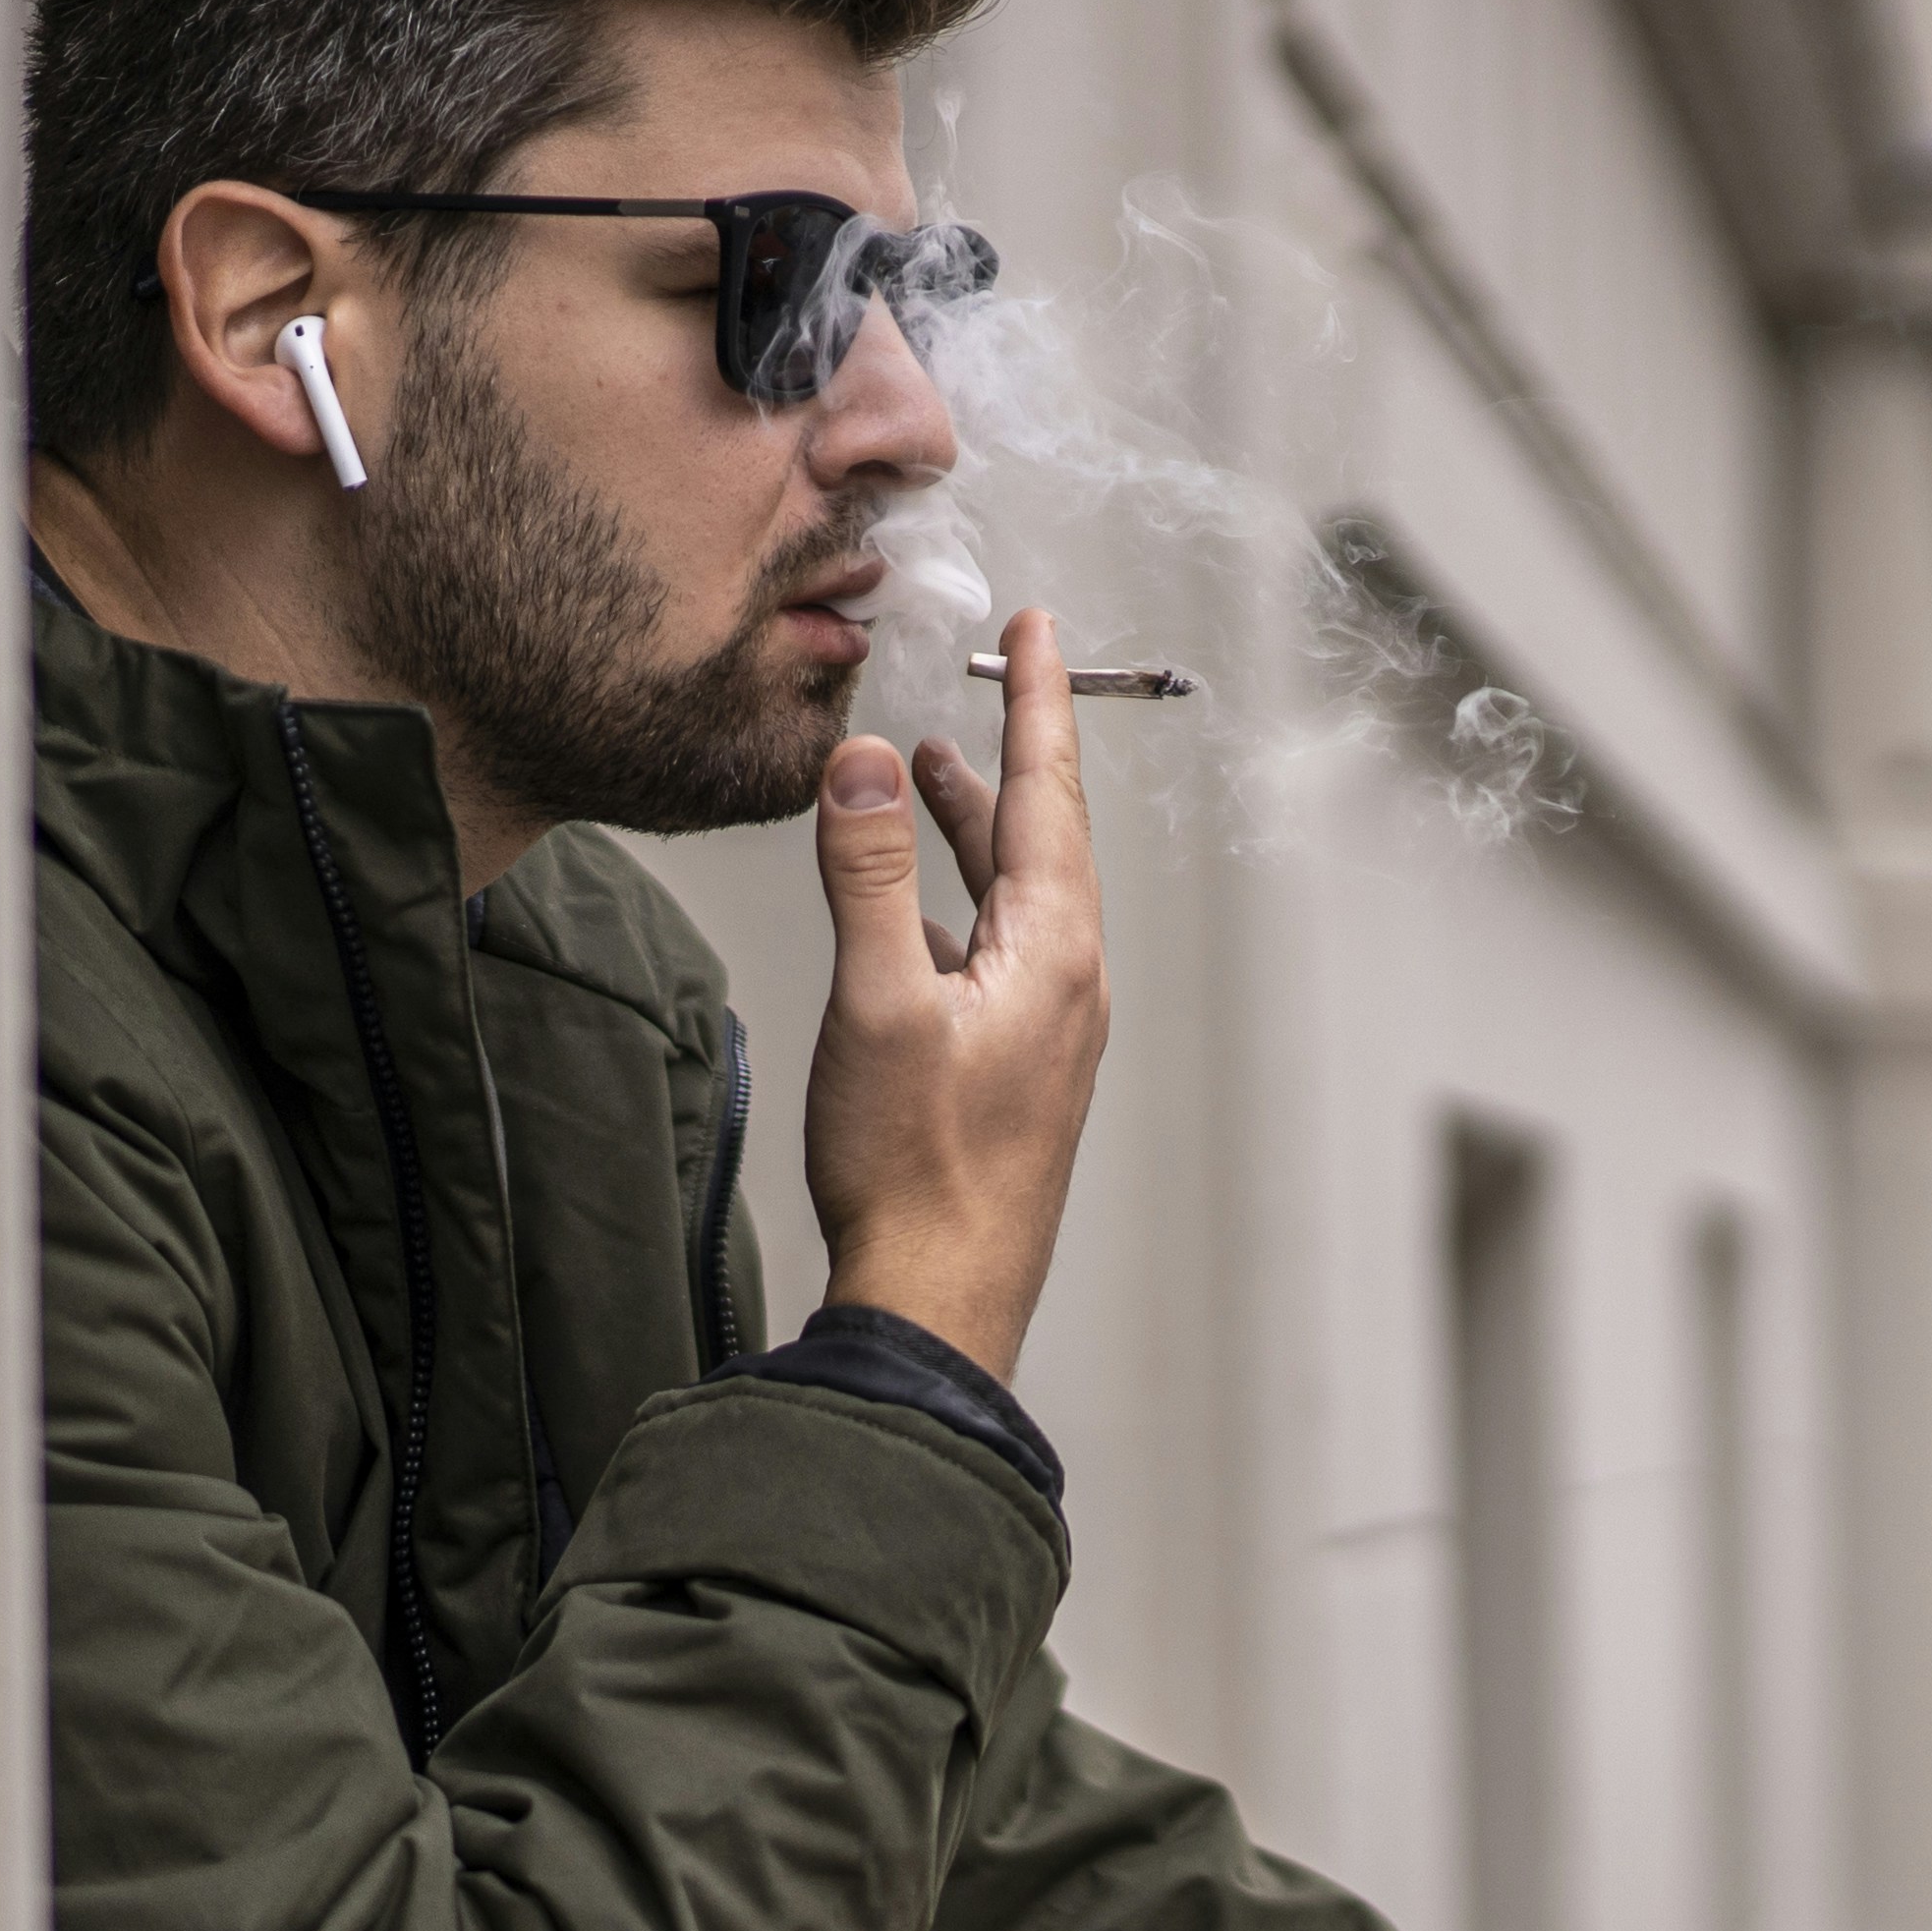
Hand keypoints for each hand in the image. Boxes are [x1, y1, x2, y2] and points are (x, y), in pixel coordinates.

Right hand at [802, 611, 1107, 1380]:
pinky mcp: (1017, 1068)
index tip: (1042, 631)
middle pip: (1040, 837)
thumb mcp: (875, 1003)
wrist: (941, 1299)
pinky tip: (911, 905)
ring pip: (1014, 895)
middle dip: (1006, 753)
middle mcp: (1067, 982)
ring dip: (972, 827)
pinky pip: (994, 950)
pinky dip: (956, 901)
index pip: (1050, 794)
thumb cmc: (914, 1170)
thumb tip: (864, 764)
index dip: (1039, 703)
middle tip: (992, 676)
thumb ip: (864, 878)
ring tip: (924, 772)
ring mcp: (1047, 1028)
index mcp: (1054, 952)